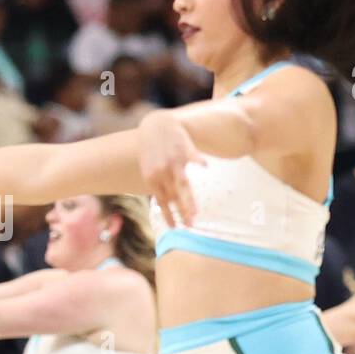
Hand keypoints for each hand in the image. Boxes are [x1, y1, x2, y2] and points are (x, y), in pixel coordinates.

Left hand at [139, 111, 206, 226]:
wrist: (156, 126)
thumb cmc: (152, 148)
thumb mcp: (149, 167)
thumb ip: (158, 183)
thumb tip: (169, 201)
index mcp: (151, 178)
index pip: (162, 201)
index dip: (169, 215)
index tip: (176, 228)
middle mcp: (161, 172)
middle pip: (174, 197)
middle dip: (182, 213)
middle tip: (190, 225)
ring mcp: (173, 162)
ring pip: (183, 185)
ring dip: (189, 200)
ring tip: (195, 213)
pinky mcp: (184, 150)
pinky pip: (193, 158)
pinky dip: (199, 162)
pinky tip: (205, 167)